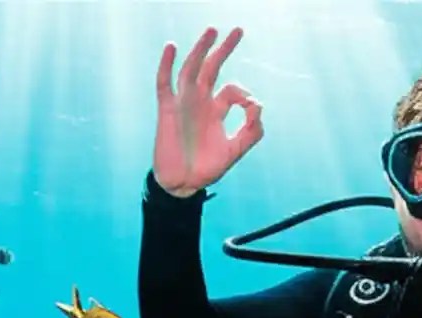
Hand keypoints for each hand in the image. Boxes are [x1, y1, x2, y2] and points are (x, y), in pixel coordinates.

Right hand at [152, 27, 263, 197]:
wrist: (182, 184)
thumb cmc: (206, 169)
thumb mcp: (235, 151)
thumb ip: (252, 131)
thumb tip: (257, 105)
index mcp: (216, 110)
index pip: (234, 90)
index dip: (246, 94)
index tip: (252, 107)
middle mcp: (200, 102)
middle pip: (212, 68)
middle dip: (224, 49)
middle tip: (238, 30)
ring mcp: (183, 103)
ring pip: (191, 69)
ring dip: (201, 49)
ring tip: (212, 31)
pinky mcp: (167, 109)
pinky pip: (164, 83)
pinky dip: (167, 64)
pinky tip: (172, 47)